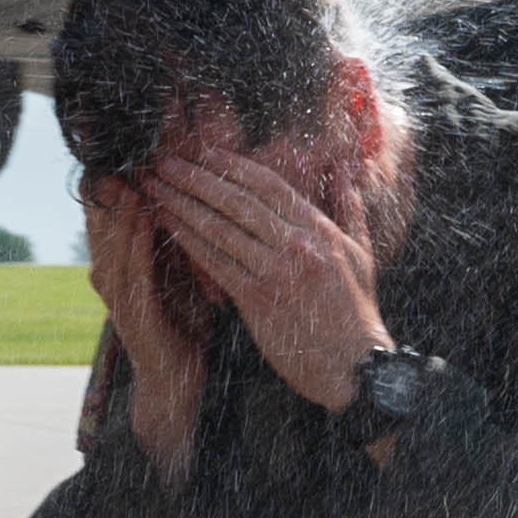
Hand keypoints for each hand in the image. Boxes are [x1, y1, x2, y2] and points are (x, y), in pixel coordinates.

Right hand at [81, 174, 205, 472]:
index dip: (117, 179)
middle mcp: (113, 275)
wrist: (179, 379)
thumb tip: (194, 191)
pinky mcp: (134, 317)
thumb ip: (176, 236)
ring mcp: (120, 297)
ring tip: (128, 173)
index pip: (113, 213)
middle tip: (119, 149)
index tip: (128, 145)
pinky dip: (137, 246)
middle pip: (104, 222)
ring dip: (120, 209)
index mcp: (123, 263)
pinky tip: (145, 221)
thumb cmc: (183, 321)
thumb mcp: (179, 271)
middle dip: (111, 186)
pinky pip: (134, 275)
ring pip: (113, 243)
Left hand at [146, 147, 391, 414]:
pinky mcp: (258, 299)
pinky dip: (188, 241)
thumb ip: (349, 209)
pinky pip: (215, 262)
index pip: (270, 186)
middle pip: (237, 201)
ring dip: (182, 204)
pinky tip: (167, 225)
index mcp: (320, 230)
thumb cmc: (357, 311)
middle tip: (165, 163)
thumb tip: (344, 169)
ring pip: (220, 228)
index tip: (205, 153)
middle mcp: (297, 245)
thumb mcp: (362, 253)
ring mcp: (276, 271)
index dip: (234, 166)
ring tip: (155, 188)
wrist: (354, 365)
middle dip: (197, 179)